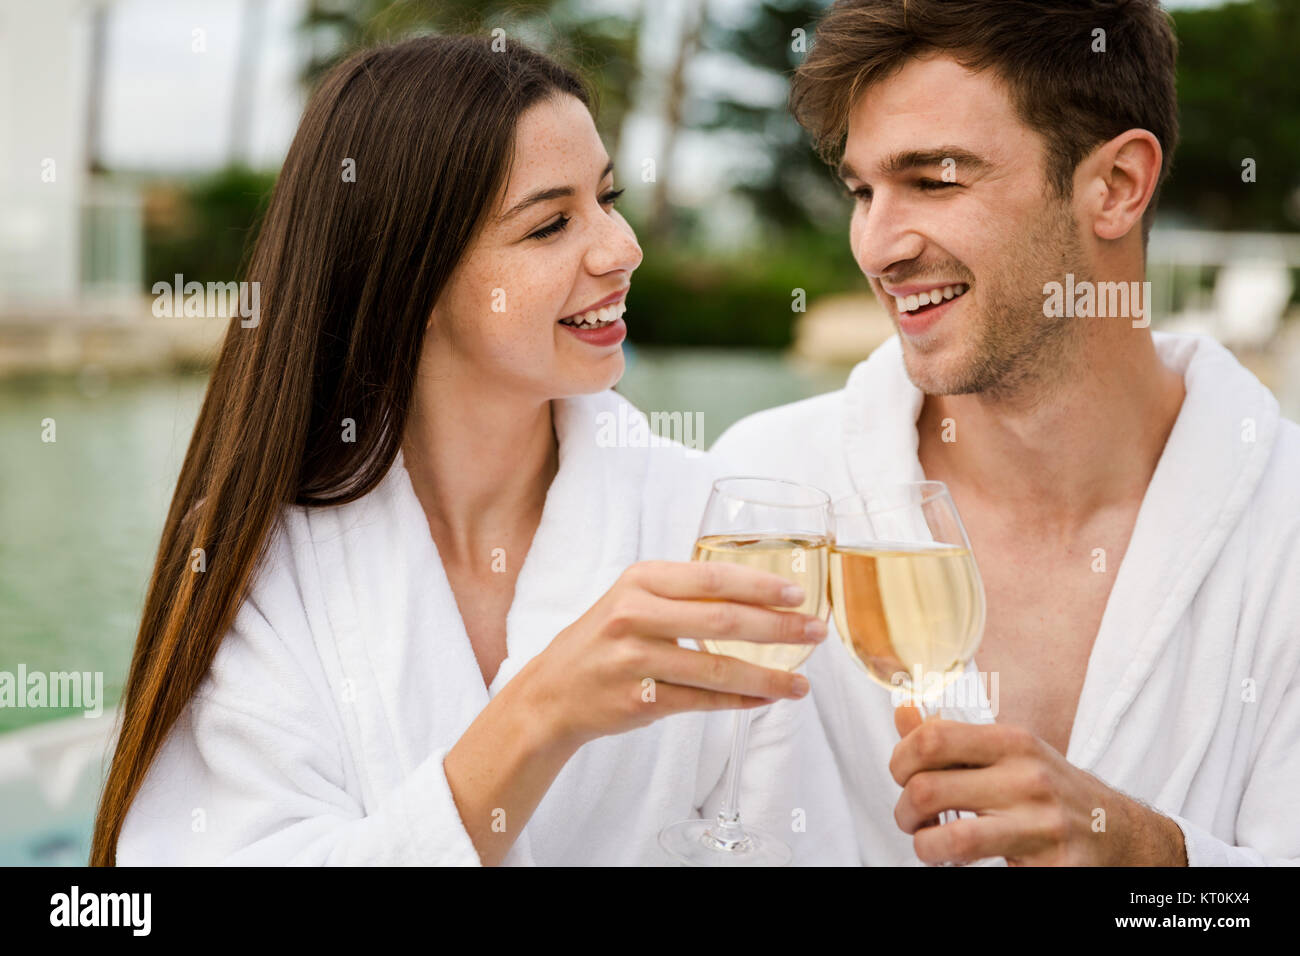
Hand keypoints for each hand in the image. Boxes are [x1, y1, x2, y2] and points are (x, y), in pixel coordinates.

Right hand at [519, 560, 826, 749]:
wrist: (553, 690)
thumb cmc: (604, 639)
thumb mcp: (634, 598)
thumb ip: (685, 591)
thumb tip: (760, 594)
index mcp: (640, 580)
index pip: (712, 578)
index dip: (761, 585)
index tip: (798, 594)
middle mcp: (634, 615)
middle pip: (722, 621)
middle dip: (777, 628)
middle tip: (814, 633)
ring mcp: (634, 660)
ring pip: (716, 669)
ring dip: (766, 677)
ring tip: (800, 683)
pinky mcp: (638, 700)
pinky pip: (702, 702)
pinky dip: (739, 702)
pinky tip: (766, 699)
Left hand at [889, 705, 1187, 865]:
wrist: (1119, 834)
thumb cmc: (1052, 790)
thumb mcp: (1009, 754)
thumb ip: (952, 737)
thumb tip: (904, 712)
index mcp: (1013, 742)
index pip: (932, 738)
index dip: (899, 759)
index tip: (902, 775)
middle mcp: (1028, 778)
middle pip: (927, 789)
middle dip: (903, 811)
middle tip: (912, 818)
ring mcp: (1042, 825)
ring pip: (952, 839)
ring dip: (924, 846)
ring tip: (930, 844)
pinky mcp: (1052, 867)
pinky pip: (987, 872)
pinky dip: (959, 868)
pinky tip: (964, 861)